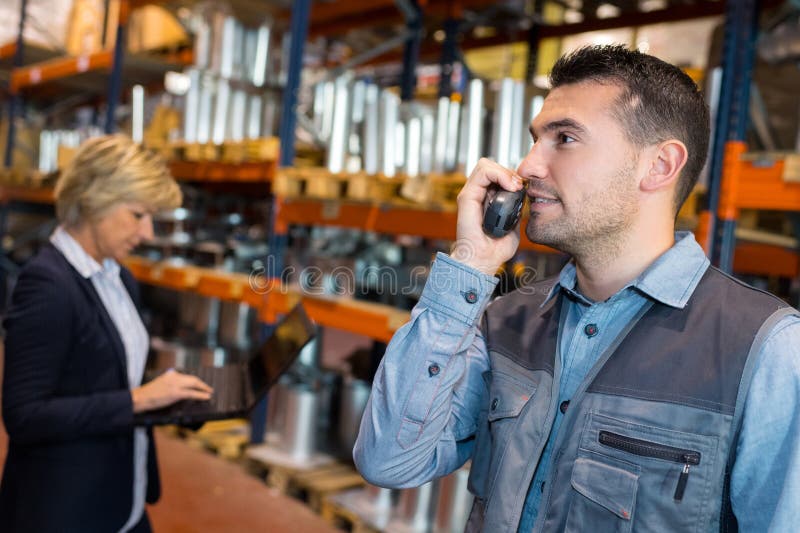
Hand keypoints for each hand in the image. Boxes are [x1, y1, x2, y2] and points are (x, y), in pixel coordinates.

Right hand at [131, 369, 212, 412]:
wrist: (139, 398)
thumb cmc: (148, 394)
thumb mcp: (161, 384)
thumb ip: (170, 382)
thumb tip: (182, 387)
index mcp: (170, 374)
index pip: (187, 376)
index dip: (195, 380)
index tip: (201, 383)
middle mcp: (174, 376)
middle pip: (193, 378)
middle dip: (202, 384)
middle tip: (209, 388)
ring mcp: (175, 385)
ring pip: (194, 384)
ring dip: (204, 388)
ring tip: (210, 392)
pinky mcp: (175, 393)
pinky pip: (191, 393)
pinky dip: (200, 395)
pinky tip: (206, 397)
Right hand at [452, 158, 525, 275]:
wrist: (483, 260)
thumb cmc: (495, 249)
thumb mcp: (513, 223)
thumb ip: (516, 209)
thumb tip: (524, 196)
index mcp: (485, 200)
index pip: (496, 174)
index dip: (510, 176)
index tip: (522, 187)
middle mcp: (476, 195)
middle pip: (491, 166)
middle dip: (509, 172)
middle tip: (519, 185)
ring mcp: (470, 195)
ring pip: (486, 165)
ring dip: (505, 172)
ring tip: (515, 185)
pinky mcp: (467, 197)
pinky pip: (483, 173)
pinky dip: (499, 174)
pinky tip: (510, 186)